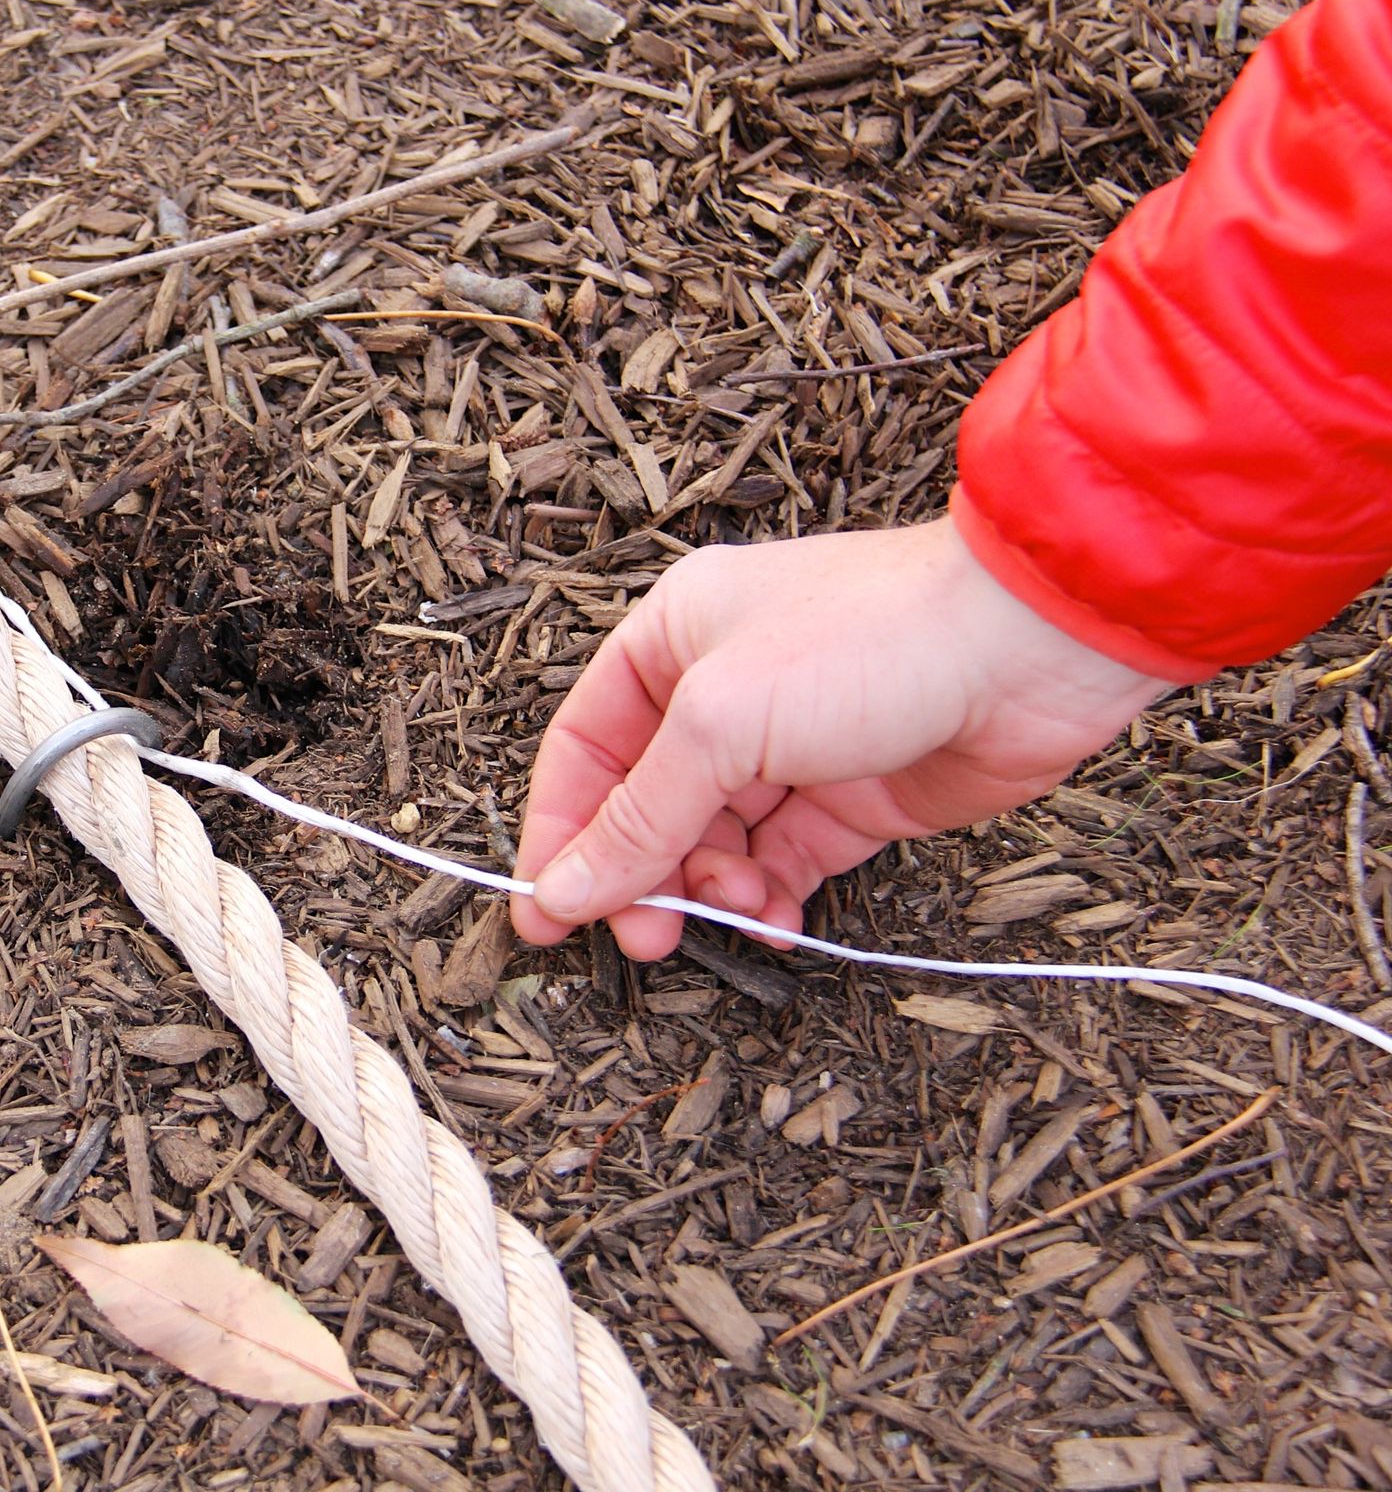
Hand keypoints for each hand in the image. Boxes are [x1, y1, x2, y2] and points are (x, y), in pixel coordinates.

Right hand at [510, 518, 1171, 957]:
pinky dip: (773, 899)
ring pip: (716, 843)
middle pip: (648, 806)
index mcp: (671, 640)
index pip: (585, 750)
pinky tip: (779, 920)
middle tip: (643, 937)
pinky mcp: (854, 796)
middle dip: (642, 875)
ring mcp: (792, 746)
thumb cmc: (872, 638)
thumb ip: (639, 818)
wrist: (1031, 647)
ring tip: (734, 915)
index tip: (544, 913)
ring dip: (713, 891)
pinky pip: (785, 862)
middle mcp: (723, 691)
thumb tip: (564, 890)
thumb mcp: (719, 723)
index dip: (561, 833)